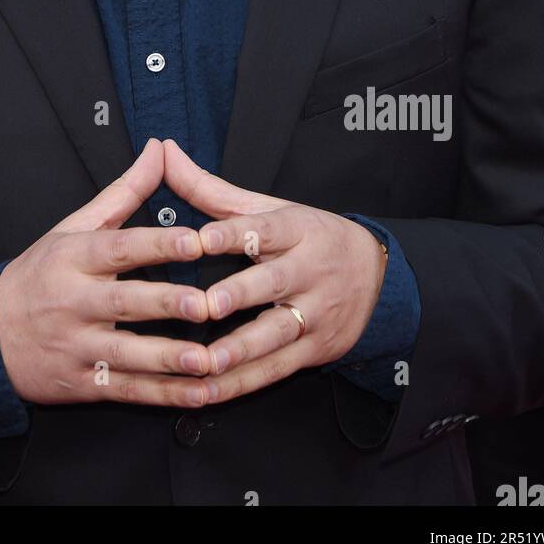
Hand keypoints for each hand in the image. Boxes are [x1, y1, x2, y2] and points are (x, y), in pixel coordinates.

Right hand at [0, 139, 215, 407]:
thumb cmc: (40, 274)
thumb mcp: (73, 227)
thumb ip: (123, 192)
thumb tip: (160, 149)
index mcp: (74, 258)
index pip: (119, 247)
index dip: (157, 243)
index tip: (195, 240)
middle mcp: (74, 302)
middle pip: (123, 301)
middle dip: (165, 303)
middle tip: (205, 303)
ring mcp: (76, 346)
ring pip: (126, 354)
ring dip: (168, 359)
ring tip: (206, 360)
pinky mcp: (81, 384)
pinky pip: (127, 391)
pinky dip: (163, 395)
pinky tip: (198, 394)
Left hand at [161, 140, 387, 403]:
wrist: (379, 277)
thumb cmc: (308, 237)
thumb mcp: (270, 208)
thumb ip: (211, 189)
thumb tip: (164, 152)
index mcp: (296, 230)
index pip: (263, 229)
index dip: (231, 234)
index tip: (200, 239)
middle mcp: (309, 271)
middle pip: (273, 283)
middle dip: (240, 295)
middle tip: (206, 305)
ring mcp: (314, 313)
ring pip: (276, 333)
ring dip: (240, 350)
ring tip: (207, 361)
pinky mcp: (314, 350)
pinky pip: (276, 370)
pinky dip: (242, 383)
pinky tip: (208, 390)